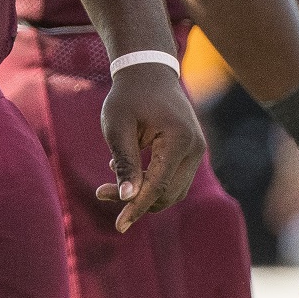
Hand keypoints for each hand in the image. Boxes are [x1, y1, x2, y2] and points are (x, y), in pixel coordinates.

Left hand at [94, 62, 205, 233]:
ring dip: (144, 195)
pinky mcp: (191, 152)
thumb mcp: (118, 126)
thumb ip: (125, 162)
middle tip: (101, 193)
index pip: (158, 186)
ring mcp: (197, 150)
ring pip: (173, 190)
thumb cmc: (128, 96)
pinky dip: (151, 184)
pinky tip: (126, 173)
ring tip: (109, 185)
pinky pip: (173, 179)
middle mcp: (195, 148)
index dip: (136, 207)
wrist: (148, 71)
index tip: (118, 226)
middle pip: (168, 193)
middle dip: (136, 201)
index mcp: (179, 139)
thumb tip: (127, 199)